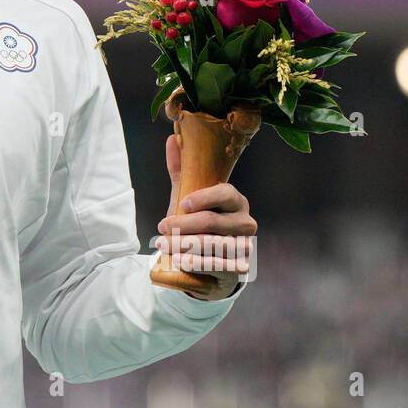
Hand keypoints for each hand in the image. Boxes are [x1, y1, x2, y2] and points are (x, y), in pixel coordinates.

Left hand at [155, 133, 255, 300]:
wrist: (211, 261)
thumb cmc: (198, 224)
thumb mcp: (188, 197)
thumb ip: (181, 171)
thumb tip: (172, 138)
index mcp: (236, 200)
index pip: (225, 193)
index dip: (205, 197)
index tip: (183, 204)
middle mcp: (246, 222)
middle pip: (215, 222)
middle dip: (184, 225)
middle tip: (161, 227)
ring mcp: (245, 246)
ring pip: (214, 244)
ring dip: (185, 245)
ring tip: (163, 244)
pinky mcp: (240, 268)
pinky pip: (218, 264)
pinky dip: (198, 262)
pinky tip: (181, 259)